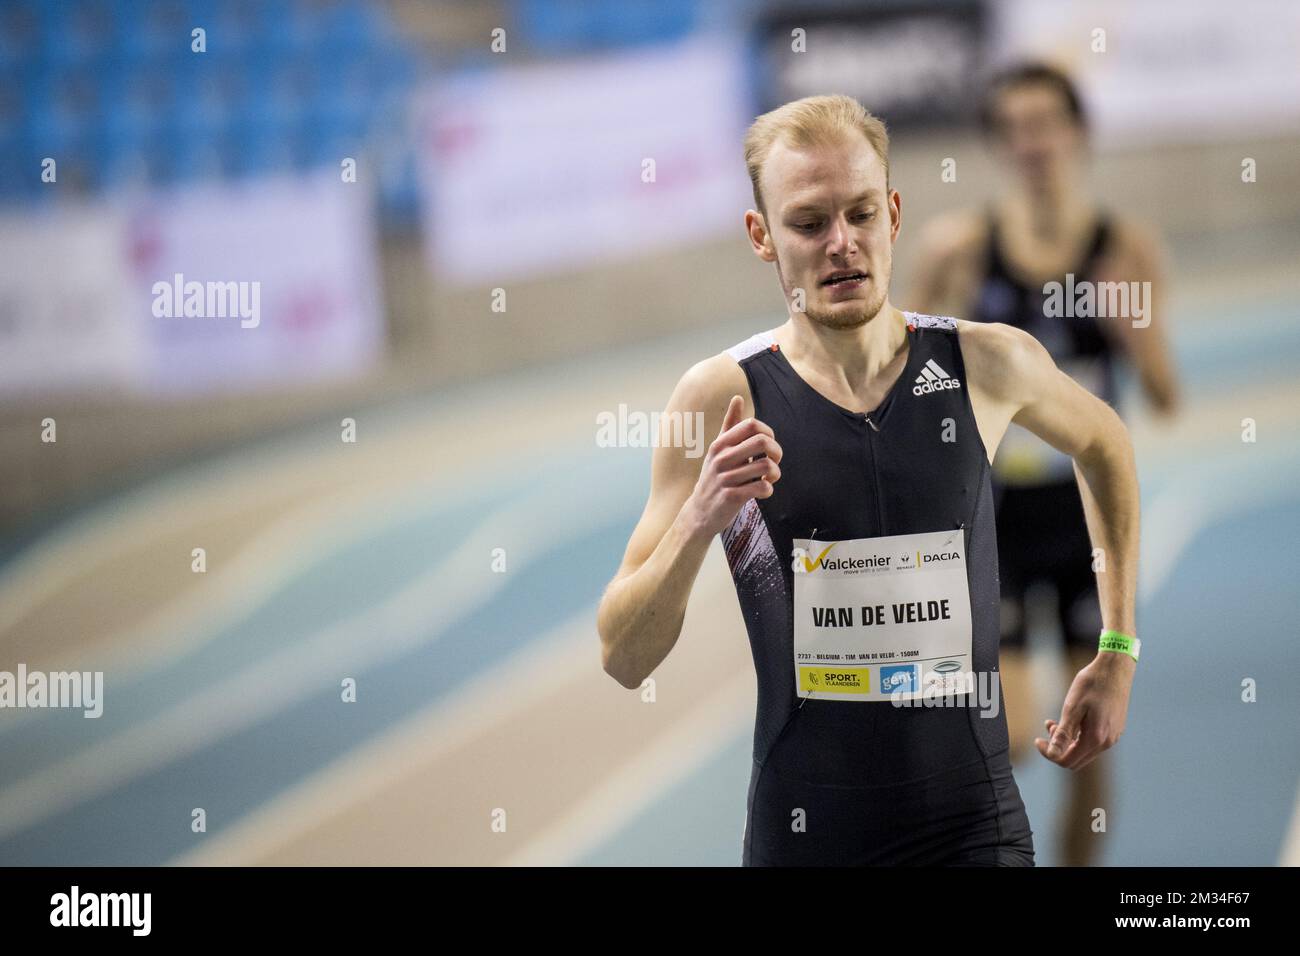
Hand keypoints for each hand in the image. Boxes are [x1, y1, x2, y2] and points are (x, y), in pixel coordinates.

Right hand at [683, 395, 781, 537]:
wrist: (699, 512)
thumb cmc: (714, 477)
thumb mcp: (718, 450)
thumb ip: (730, 424)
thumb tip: (738, 397)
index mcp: (720, 444)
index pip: (752, 425)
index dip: (768, 433)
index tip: (769, 446)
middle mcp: (721, 458)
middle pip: (762, 442)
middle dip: (777, 452)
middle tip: (775, 462)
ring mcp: (725, 478)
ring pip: (766, 466)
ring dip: (775, 474)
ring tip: (770, 479)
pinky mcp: (731, 497)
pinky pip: (762, 488)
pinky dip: (768, 490)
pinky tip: (763, 491)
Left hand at [1036, 651, 1135, 769]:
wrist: (1115, 668)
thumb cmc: (1092, 684)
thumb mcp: (1072, 707)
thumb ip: (1063, 734)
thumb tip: (1053, 754)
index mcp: (1096, 738)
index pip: (1067, 761)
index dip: (1049, 754)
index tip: (1037, 740)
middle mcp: (1107, 742)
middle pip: (1076, 759)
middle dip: (1058, 747)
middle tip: (1049, 726)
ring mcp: (1113, 736)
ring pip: (1084, 750)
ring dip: (1068, 740)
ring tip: (1055, 721)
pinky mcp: (1115, 729)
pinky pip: (1094, 741)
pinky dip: (1079, 735)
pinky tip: (1073, 719)